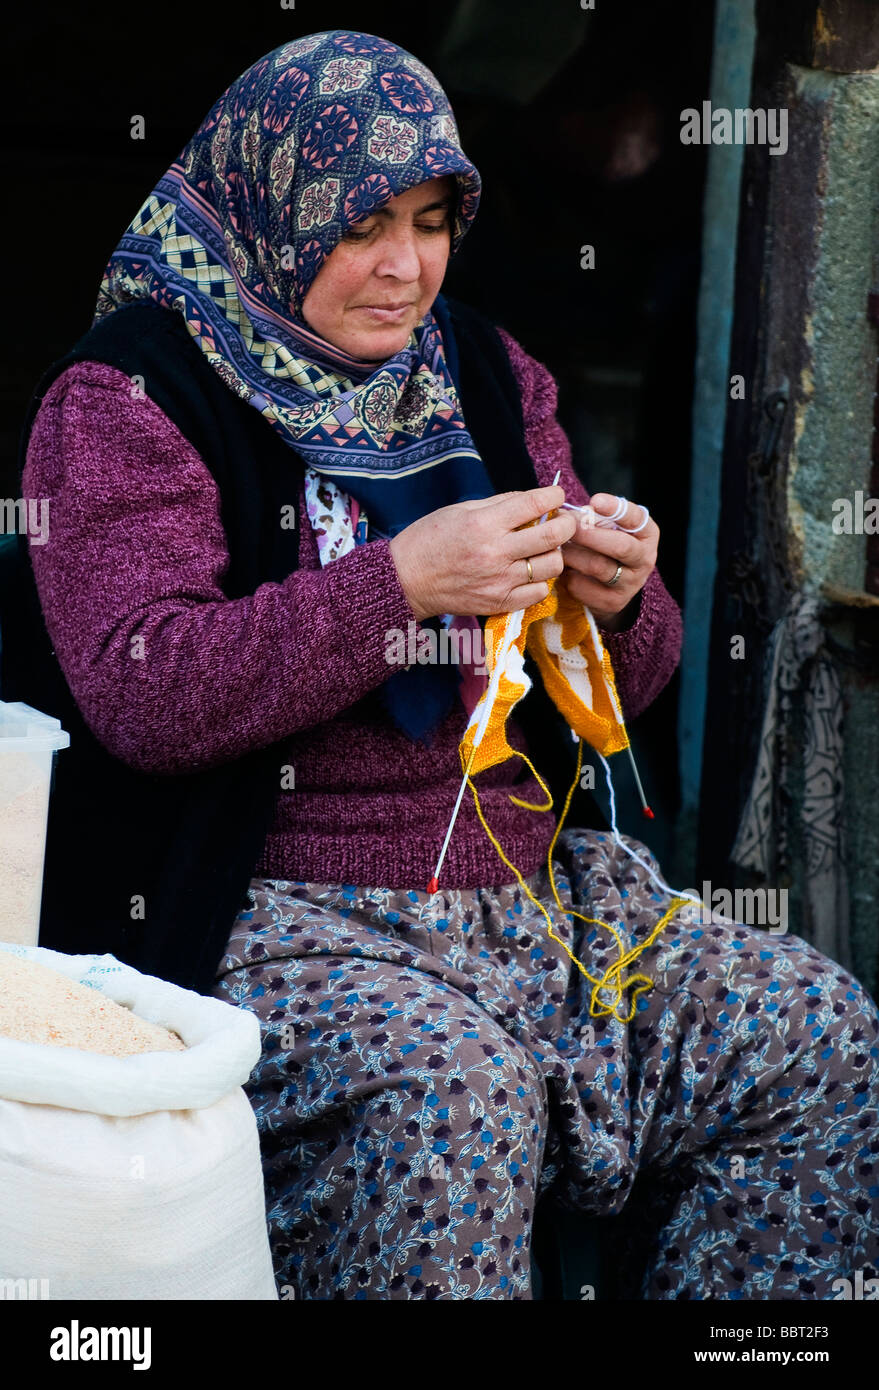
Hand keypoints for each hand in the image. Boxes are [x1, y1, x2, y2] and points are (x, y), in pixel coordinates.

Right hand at [389, 485, 576, 620]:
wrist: (407, 580)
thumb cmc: (430, 540)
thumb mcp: (460, 510)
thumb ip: (499, 504)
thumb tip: (533, 500)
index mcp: (484, 524)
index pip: (534, 504)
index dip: (554, 495)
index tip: (556, 495)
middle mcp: (495, 553)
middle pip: (553, 536)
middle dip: (566, 524)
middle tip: (562, 522)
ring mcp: (500, 581)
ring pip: (552, 565)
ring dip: (553, 554)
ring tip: (541, 550)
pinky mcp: (500, 603)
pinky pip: (539, 592)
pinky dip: (540, 580)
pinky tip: (528, 572)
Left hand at [560, 494, 658, 628]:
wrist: (611, 586)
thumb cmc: (605, 545)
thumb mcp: (608, 528)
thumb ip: (594, 517)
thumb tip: (565, 513)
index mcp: (647, 534)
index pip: (636, 518)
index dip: (615, 508)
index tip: (595, 500)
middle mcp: (645, 559)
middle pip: (620, 546)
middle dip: (590, 534)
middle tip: (567, 526)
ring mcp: (631, 583)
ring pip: (598, 567)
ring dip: (573, 554)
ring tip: (558, 546)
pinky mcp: (613, 602)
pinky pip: (584, 587)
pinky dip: (568, 576)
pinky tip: (562, 569)